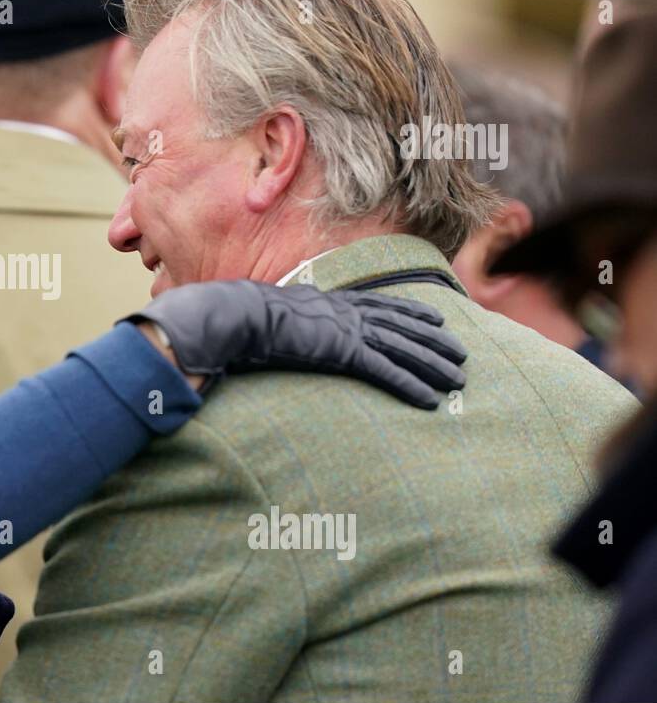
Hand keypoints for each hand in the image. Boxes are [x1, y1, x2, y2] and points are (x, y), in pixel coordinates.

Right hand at [124, 281, 466, 408]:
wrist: (240, 315)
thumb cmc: (247, 318)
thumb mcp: (276, 317)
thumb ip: (290, 325)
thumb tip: (283, 333)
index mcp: (333, 302)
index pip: (383, 306)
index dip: (413, 314)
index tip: (437, 320)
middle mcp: (347, 312)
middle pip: (404, 326)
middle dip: (436, 342)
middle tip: (462, 355)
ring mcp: (348, 330)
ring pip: (404, 348)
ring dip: (434, 366)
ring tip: (459, 380)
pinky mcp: (343, 351)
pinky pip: (385, 371)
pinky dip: (410, 385)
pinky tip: (430, 400)